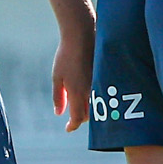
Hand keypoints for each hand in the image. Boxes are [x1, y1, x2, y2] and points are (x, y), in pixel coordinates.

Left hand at [50, 17, 94, 133]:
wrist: (82, 35)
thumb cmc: (66, 55)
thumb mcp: (57, 77)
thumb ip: (58, 97)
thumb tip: (59, 113)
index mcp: (77, 93)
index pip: (77, 119)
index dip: (72, 126)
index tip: (68, 128)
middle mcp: (90, 92)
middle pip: (89, 116)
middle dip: (80, 119)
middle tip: (73, 117)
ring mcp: (99, 84)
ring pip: (97, 106)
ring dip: (90, 110)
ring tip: (81, 106)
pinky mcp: (105, 77)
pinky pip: (103, 94)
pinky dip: (97, 99)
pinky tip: (90, 93)